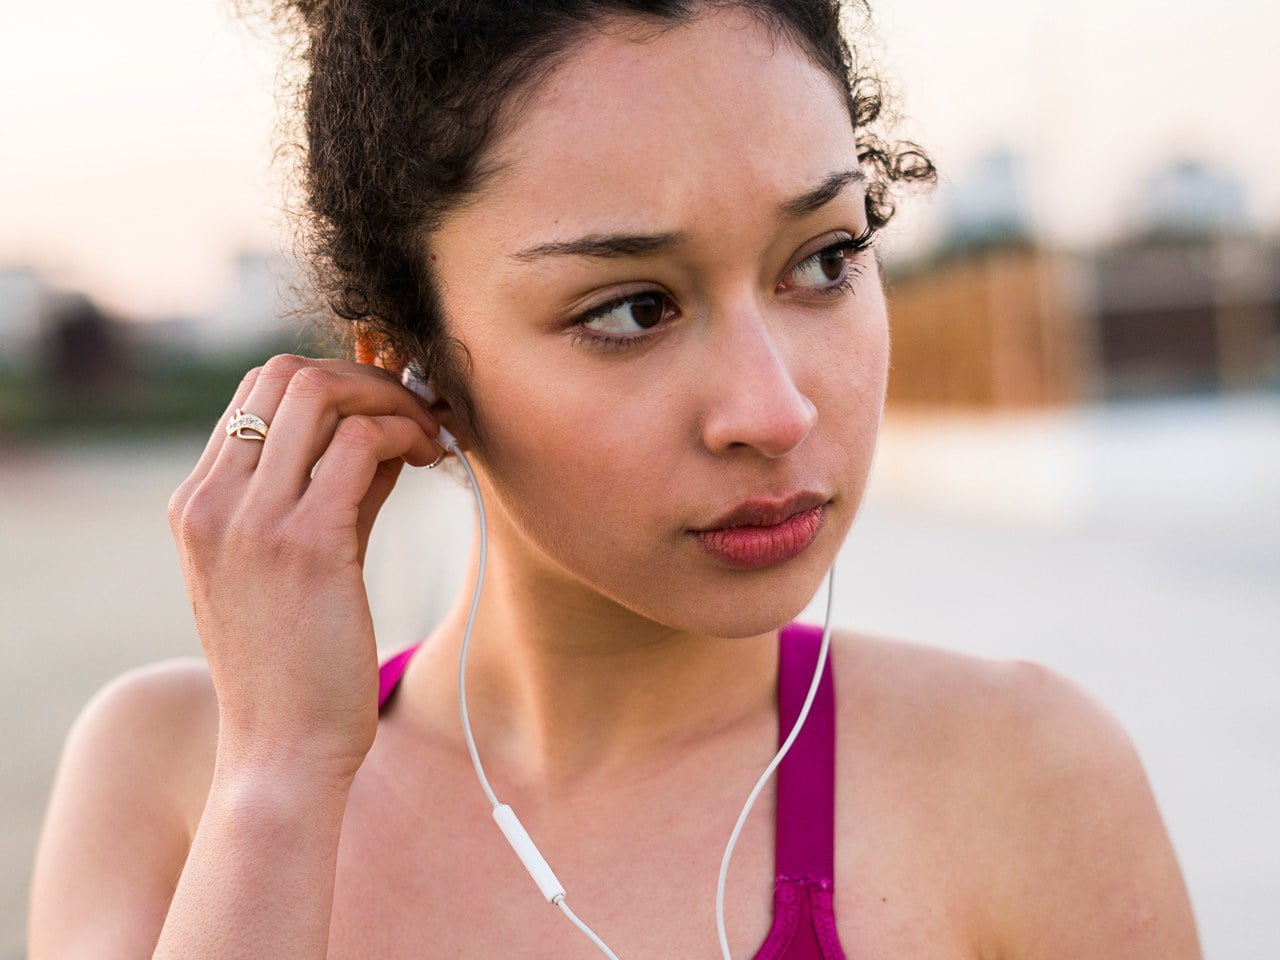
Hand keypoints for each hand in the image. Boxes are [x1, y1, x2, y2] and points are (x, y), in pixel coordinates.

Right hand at [167, 354, 447, 781]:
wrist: (280, 752)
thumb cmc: (293, 666)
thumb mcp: (295, 566)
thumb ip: (330, 493)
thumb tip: (383, 434)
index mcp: (197, 504)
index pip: (258, 391)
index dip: (332, 382)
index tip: (385, 408)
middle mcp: (213, 502)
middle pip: (286, 375)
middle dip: (363, 378)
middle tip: (416, 410)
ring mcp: (252, 520)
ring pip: (322, 393)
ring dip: (390, 400)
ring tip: (431, 434)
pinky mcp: (306, 545)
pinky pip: (360, 444)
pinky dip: (404, 433)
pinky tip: (432, 456)